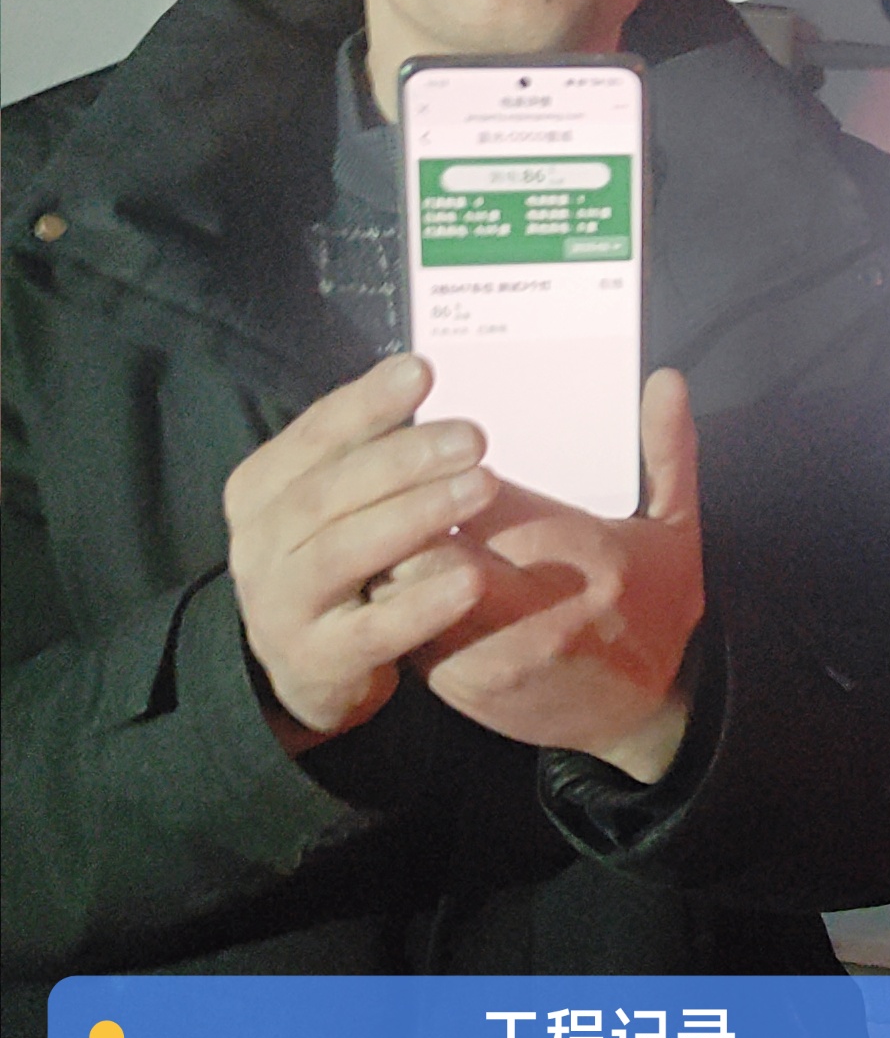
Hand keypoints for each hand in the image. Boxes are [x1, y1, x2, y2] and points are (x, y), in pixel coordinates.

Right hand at [225, 353, 491, 749]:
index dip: (365, 402)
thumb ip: (364, 448)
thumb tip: (417, 370)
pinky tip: (471, 578)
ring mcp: (279, 609)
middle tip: (474, 437)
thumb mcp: (337, 501)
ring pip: (345, 552)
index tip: (422, 370)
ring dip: (418, 514)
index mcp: (260, 492)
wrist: (308, 667)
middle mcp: (258, 547)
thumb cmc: (335, 560)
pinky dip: (422, 603)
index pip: (312, 436)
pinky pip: (372, 631)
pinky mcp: (314, 664)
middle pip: (329, 491)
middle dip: (404, 458)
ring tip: (483, 485)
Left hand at [398, 369, 703, 781]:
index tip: (434, 437)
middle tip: (387, 469)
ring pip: (404, 587)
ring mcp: (488, 655)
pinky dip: (392, 594)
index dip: (450, 464)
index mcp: (586, 559)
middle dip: (406, 506)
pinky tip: (388, 564)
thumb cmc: (657, 611)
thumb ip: (668, 452)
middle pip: (432, 542)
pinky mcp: (459, 686)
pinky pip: (402, 628)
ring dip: (389, 550)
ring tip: (374, 512)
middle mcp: (532, 612)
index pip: (487, 497)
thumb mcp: (677, 531)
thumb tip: (665, 379)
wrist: (642, 718)